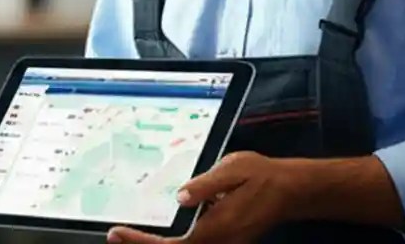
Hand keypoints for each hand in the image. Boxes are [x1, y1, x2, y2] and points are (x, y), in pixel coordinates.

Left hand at [106, 152, 303, 243]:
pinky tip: (154, 233)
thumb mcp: (233, 169)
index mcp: (217, 227)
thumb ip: (206, 185)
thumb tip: (181, 197)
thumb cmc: (262, 177)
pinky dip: (171, 243)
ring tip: (129, 236)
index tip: (119, 233)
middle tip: (116, 237)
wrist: (288, 190)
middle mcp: (218, 241)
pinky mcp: (222, 240)